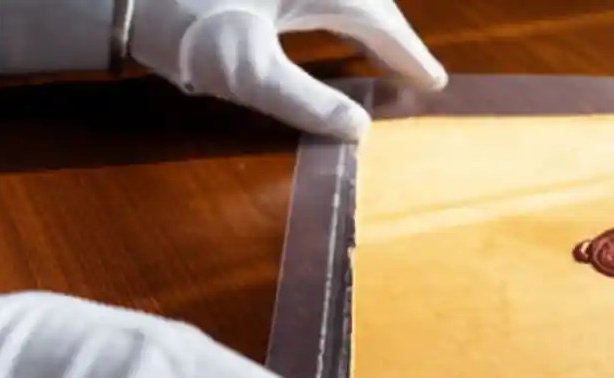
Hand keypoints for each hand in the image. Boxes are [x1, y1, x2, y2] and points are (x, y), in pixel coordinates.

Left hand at [128, 0, 445, 139]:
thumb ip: (303, 100)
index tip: (433, 80)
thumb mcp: (243, 69)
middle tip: (413, 70)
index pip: (375, 16)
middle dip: (390, 33)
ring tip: (380, 53)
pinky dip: (332, 9)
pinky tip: (329, 27)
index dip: (407, 51)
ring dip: (362, 19)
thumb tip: (358, 130)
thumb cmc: (180, 20)